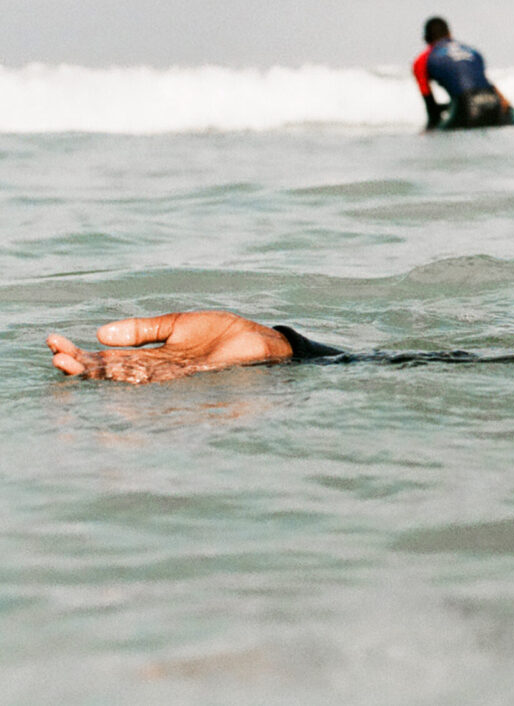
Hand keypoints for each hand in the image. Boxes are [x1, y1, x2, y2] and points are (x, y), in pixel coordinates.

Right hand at [46, 311, 292, 383]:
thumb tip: (100, 332)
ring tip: (72, 366)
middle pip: (112, 372)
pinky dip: (134, 381)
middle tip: (56, 358)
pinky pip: (158, 383)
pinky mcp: (192, 382)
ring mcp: (173, 381)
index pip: (109, 358)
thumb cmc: (226, 335)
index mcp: (152, 359)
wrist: (264, 346)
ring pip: (128, 380)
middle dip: (82, 366)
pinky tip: (112, 375)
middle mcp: (157, 374)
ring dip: (99, 374)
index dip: (81, 353)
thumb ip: (142, 330)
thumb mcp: (178, 325)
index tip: (54, 342)